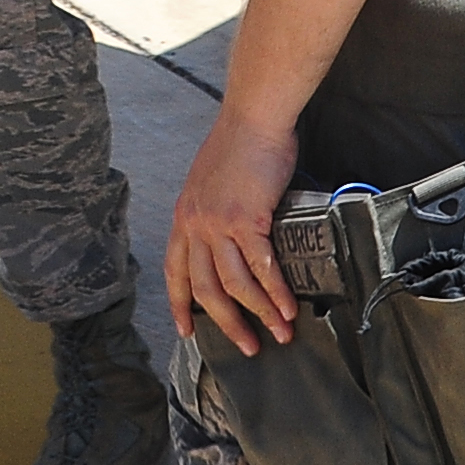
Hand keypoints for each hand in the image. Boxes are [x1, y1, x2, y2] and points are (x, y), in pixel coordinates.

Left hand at [165, 110, 302, 354]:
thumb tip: (233, 238)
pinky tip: (289, 307)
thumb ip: (215, 213)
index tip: (186, 331)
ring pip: (235, 285)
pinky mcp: (246, 220)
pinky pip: (261, 267)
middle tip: (247, 347)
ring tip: (280, 333)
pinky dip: (276, 292)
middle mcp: (195, 224)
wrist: (254, 118)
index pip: (175, 270)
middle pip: (205, 288)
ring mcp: (218, 223)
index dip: (180, 304)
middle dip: (226, 323)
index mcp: (184, 216)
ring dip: (260, 314)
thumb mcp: (211, 182)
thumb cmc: (240, 143)